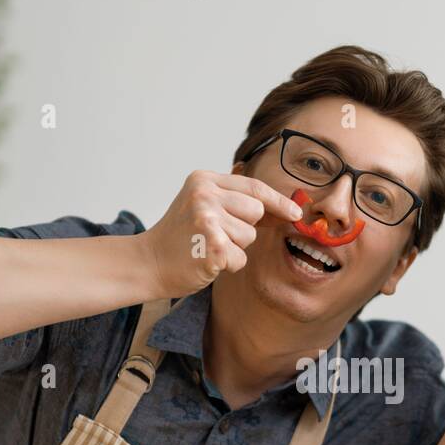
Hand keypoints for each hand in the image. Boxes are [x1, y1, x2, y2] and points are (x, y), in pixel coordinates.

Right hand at [142, 171, 301, 298]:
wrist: (148, 263)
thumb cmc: (181, 237)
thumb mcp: (204, 206)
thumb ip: (238, 201)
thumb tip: (286, 208)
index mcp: (203, 180)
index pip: (253, 187)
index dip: (278, 201)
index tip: (296, 213)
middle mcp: (204, 195)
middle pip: (256, 211)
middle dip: (245, 227)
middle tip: (215, 234)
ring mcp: (207, 220)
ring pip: (249, 237)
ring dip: (235, 248)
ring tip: (208, 246)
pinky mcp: (211, 247)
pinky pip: (240, 258)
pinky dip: (228, 265)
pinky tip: (206, 260)